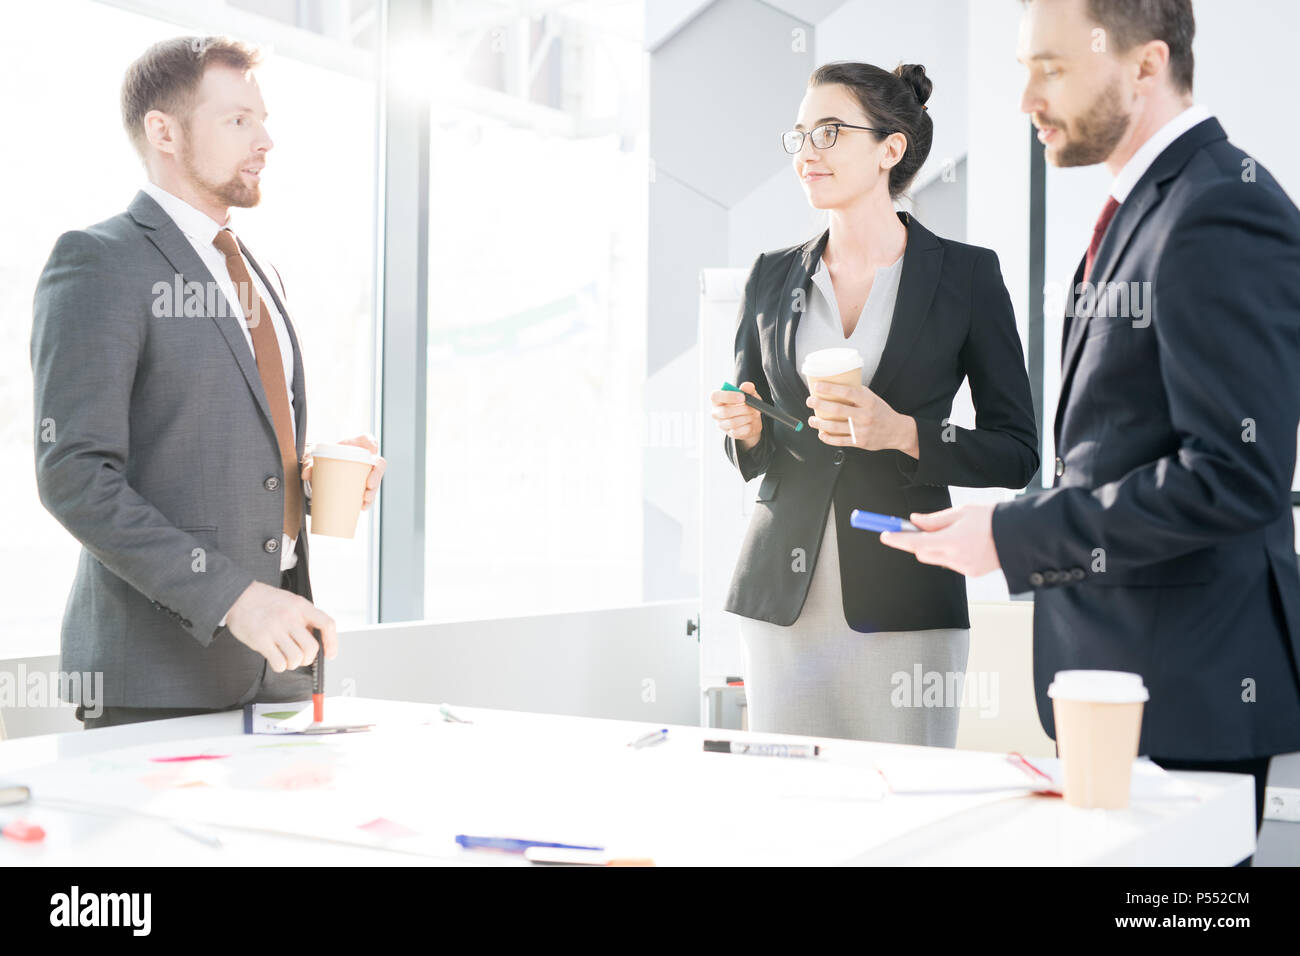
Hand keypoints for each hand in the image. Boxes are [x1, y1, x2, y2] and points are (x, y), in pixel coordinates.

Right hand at [224, 581, 338, 671]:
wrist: (238, 595)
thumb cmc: (266, 601)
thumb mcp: (291, 601)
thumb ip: (304, 618)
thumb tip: (317, 640)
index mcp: (301, 606)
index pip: (327, 624)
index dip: (332, 642)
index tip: (330, 653)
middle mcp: (290, 616)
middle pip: (311, 648)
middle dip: (308, 659)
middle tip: (301, 658)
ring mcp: (275, 628)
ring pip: (296, 658)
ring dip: (293, 664)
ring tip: (286, 658)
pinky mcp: (260, 639)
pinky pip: (279, 663)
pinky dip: (280, 666)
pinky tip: (276, 659)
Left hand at [301, 434, 387, 509]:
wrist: (318, 471)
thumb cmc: (319, 461)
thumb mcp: (312, 460)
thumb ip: (309, 465)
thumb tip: (306, 474)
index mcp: (353, 446)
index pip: (366, 440)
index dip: (372, 444)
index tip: (372, 451)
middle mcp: (362, 459)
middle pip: (377, 463)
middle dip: (376, 475)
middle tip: (369, 485)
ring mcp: (364, 473)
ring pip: (375, 480)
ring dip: (373, 491)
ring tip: (365, 500)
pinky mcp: (361, 486)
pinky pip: (369, 493)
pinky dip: (367, 501)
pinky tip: (363, 507)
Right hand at [710, 381, 763, 450]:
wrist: (752, 420)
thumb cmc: (747, 404)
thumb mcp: (749, 394)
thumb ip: (748, 389)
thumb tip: (746, 386)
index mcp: (717, 399)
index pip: (715, 396)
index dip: (728, 396)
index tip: (742, 397)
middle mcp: (716, 412)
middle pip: (725, 412)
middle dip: (742, 409)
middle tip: (753, 407)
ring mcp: (721, 424)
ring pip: (732, 422)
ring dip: (747, 417)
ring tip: (753, 413)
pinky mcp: (729, 433)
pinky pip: (738, 431)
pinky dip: (747, 426)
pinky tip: (750, 422)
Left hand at [805, 381, 917, 455]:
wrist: (897, 431)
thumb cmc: (882, 413)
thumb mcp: (873, 399)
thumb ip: (857, 393)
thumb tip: (837, 386)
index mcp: (869, 402)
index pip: (848, 393)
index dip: (831, 389)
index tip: (818, 386)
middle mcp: (865, 416)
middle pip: (838, 410)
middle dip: (820, 405)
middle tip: (810, 401)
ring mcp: (861, 430)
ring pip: (835, 427)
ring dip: (819, 423)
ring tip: (812, 419)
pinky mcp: (859, 442)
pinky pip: (839, 441)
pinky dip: (827, 438)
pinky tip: (821, 433)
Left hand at [878, 504, 1000, 576]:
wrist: (1022, 534)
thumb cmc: (993, 518)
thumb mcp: (961, 512)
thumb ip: (935, 519)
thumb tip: (914, 521)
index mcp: (952, 541)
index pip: (915, 543)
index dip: (897, 539)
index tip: (884, 534)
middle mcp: (956, 558)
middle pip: (922, 553)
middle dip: (917, 542)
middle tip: (915, 528)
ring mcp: (964, 568)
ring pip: (937, 558)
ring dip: (936, 547)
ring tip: (955, 531)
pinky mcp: (972, 573)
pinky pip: (952, 563)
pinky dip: (951, 553)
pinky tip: (967, 542)